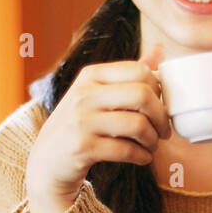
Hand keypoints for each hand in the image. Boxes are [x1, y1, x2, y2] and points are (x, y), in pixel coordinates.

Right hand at [25, 42, 171, 212]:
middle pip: (143, 95)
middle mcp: (84, 94)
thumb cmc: (80, 125)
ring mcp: (81, 121)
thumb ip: (128, 74)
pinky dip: (142, 156)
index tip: (161, 106)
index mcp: (91, 75)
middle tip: (164, 131)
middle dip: (161, 117)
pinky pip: (126, 149)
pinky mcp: (82, 148)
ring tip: (152, 146)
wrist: (47, 162)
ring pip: (138, 125)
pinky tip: (143, 157)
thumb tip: (161, 49)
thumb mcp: (97, 93)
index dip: (159, 90)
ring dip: (153, 140)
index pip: (140, 71)